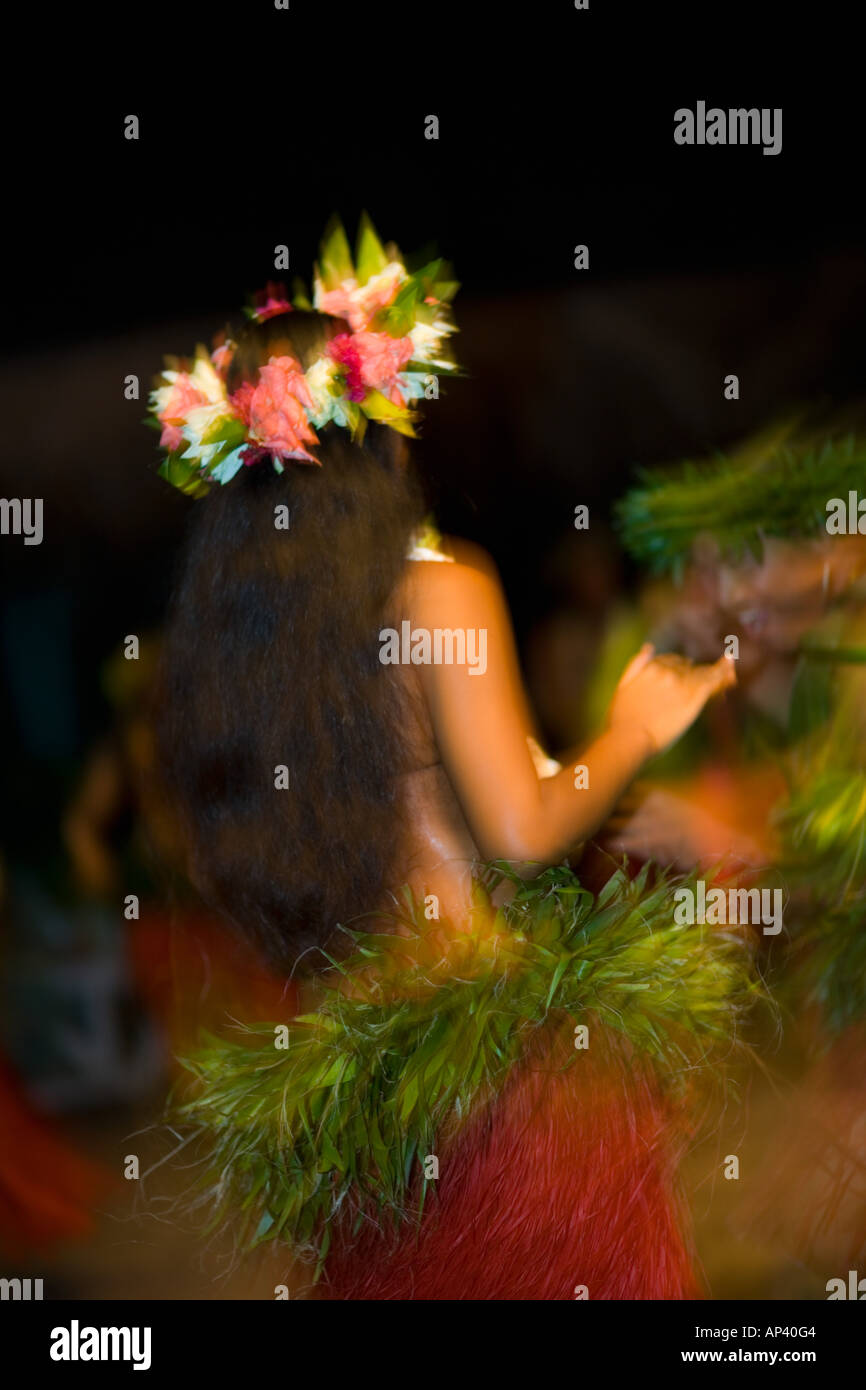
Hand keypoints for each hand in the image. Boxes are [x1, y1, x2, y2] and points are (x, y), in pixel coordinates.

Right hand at [607, 643, 735, 755]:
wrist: (629, 738)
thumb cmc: (621, 718)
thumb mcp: (623, 685)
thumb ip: (636, 664)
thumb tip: (649, 647)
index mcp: (652, 668)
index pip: (673, 661)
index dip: (683, 666)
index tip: (690, 670)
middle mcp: (668, 672)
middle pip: (690, 668)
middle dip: (701, 670)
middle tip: (716, 672)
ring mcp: (681, 685)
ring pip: (704, 674)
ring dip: (719, 670)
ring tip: (731, 668)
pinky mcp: (693, 699)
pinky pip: (712, 683)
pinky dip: (723, 677)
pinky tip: (731, 676)